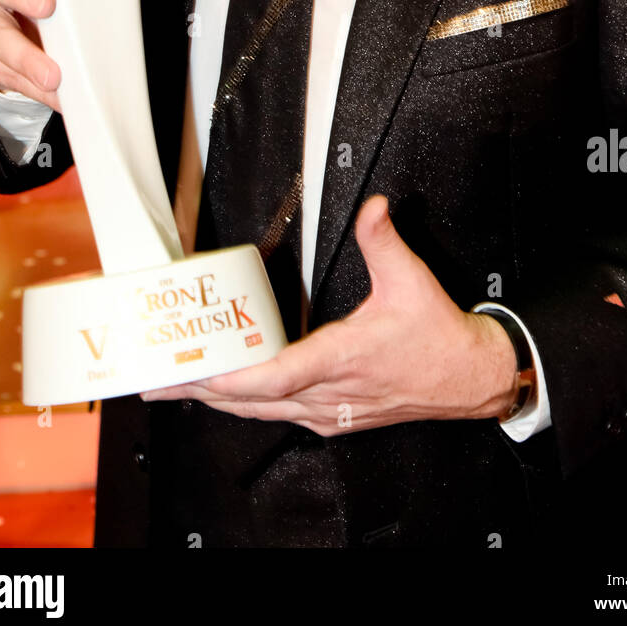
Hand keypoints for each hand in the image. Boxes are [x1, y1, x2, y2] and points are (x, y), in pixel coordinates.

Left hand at [141, 195, 518, 433]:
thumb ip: (383, 240)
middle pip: (253, 400)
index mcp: (344, 359)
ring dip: (217, 401)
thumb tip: (372, 206)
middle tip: (157, 380)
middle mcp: (332, 393)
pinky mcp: (335, 418)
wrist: (469, 379)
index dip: (234, 379)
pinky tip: (226, 395)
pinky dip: (246, 404)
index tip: (198, 375)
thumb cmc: (439, 338)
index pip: (279, 376)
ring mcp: (331, 411)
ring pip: (262, 412)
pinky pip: (280, 415)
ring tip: (177, 387)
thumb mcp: (411, 280)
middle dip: (202, 391)